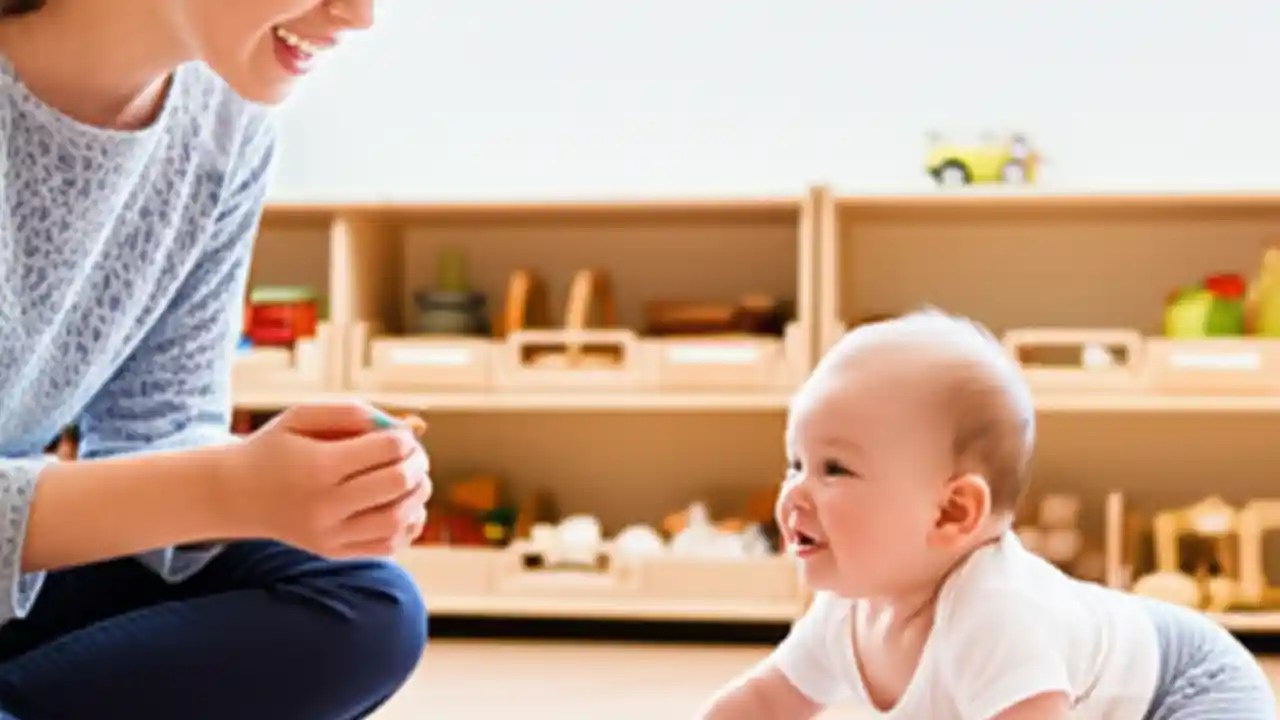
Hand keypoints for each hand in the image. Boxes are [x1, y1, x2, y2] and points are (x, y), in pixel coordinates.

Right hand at [220, 402, 432, 558]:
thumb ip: (352, 413)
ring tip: (415, 480)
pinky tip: (404, 506)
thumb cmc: (275, 448)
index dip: (405, 438)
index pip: (386, 450)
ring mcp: (330, 535)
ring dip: (418, 496)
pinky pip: (388, 545)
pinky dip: (408, 525)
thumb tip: (405, 425)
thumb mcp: (302, 417)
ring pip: (399, 519)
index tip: (401, 435)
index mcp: (318, 467)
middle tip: (416, 456)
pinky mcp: (333, 552)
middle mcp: (324, 506)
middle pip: (397, 483)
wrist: (235, 495)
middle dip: (418, 464)